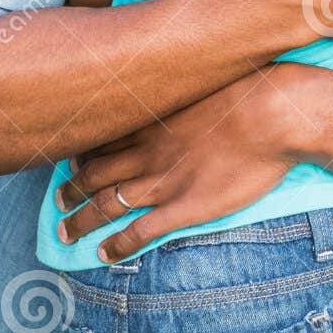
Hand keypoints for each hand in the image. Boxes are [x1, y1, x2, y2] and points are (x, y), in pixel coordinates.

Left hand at [53, 66, 302, 261]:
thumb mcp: (209, 77)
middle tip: (57, 199)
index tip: (70, 159)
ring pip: (105, 204)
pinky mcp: (184, 207)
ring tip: (65, 231)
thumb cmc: (252, 90)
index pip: (103, 138)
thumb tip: (187, 78)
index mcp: (153, 119)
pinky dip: (117, 245)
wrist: (275, 114)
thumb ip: (188, 88)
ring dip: (81, 220)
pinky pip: (139, 231)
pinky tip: (104, 255)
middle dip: (71, 188)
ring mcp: (163, 180)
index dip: (82, 152)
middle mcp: (148, 150)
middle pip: (95, 172)